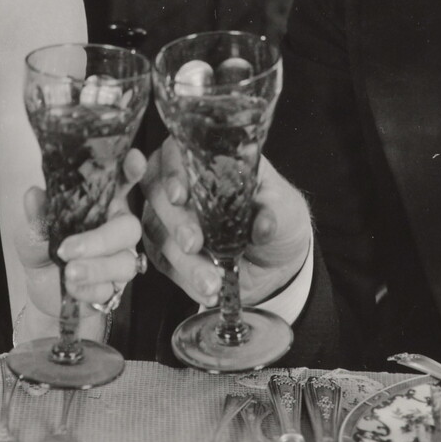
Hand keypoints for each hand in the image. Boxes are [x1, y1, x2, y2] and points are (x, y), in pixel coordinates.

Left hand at [15, 148, 145, 318]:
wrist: (43, 294)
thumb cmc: (43, 252)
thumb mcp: (32, 234)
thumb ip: (36, 218)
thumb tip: (34, 195)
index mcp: (98, 205)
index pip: (120, 183)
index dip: (132, 171)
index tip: (135, 159)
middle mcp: (114, 227)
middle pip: (129, 228)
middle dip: (100, 240)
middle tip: (67, 250)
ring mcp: (119, 258)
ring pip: (124, 262)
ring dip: (94, 269)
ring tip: (68, 274)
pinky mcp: (116, 286)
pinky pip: (111, 288)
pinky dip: (88, 289)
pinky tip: (70, 288)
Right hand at [141, 138, 310, 305]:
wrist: (277, 259)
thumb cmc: (276, 216)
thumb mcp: (283, 207)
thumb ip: (273, 211)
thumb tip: (262, 224)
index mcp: (205, 159)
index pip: (174, 153)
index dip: (172, 173)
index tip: (180, 196)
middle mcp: (179, 182)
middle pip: (157, 192)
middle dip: (176, 222)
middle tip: (194, 244)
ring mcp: (167, 217)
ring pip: (157, 231)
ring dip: (184, 260)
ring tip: (212, 281)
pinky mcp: (166, 250)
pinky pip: (165, 263)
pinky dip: (186, 279)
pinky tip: (207, 289)